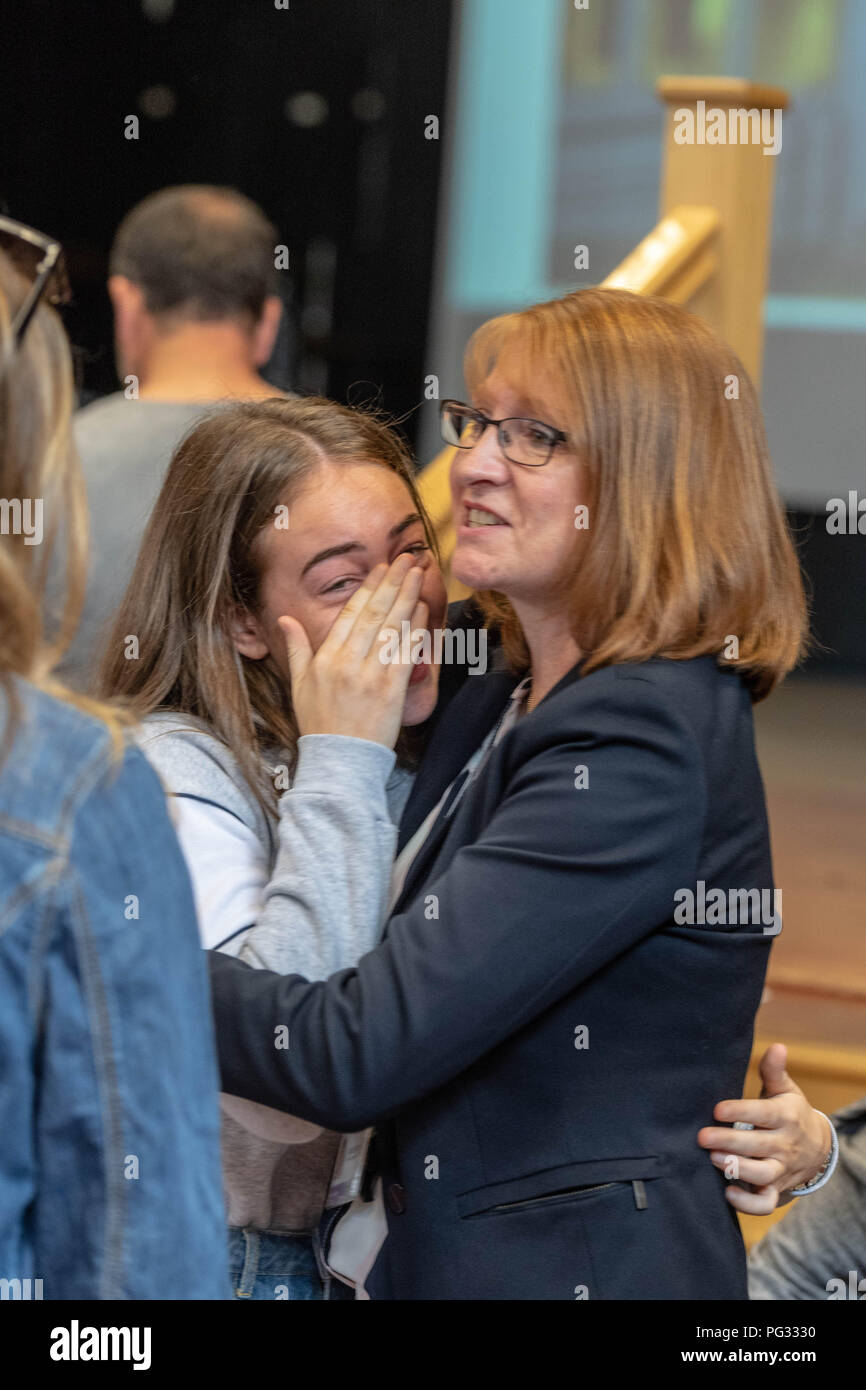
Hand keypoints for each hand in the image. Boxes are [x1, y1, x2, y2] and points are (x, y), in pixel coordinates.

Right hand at [279, 554, 427, 748]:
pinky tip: (422, 610)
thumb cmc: (319, 723)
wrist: (339, 761)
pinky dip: (414, 629)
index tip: (381, 568)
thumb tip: (285, 619)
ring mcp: (370, 676)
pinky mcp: (391, 691)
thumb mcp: (300, 684)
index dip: (368, 588)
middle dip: (392, 583)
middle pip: (374, 614)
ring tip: (419, 574)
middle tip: (407, 559)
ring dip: (407, 597)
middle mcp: (348, 662)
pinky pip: (404, 653)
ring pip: (391, 628)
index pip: (350, 614)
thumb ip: (296, 648)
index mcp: (326, 658)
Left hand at [697, 1042, 832, 1214]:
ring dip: (737, 1168)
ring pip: (761, 1175)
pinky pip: (765, 1204)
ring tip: (713, 1159)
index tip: (717, 1109)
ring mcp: (780, 1169)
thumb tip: (777, 1046)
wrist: (817, 1148)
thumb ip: (774, 1071)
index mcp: (784, 1116)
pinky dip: (748, 1205)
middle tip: (702, 1137)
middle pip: (758, 1146)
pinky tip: (728, 1193)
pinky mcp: (775, 1190)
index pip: (763, 1114)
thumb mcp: (785, 1090)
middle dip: (730, 1142)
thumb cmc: (789, 1112)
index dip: (741, 1112)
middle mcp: (783, 1145)